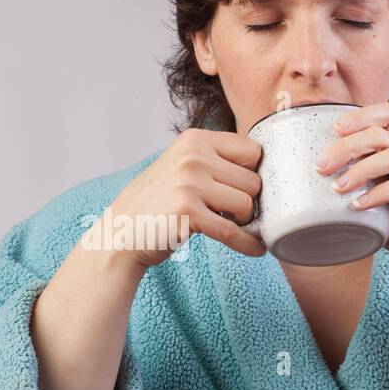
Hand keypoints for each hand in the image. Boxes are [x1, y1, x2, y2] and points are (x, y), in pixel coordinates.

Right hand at [100, 128, 266, 270]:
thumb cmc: (158, 203)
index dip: (255, 173)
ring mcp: (189, 183)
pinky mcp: (188, 213)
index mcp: (195, 140)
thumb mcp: (182, 166)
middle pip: (253, 180)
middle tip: (236, 215)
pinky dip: (248, 244)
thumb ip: (215, 161)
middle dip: (249, 202)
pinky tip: (254, 249)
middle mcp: (193, 156)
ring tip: (231, 226)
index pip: (252, 150)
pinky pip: (233, 232)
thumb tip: (266, 173)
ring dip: (245, 222)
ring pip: (246, 205)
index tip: (247, 190)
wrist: (121, 232)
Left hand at [314, 102, 388, 285]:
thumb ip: (356, 195)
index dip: (360, 116)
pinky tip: (359, 207)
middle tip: (322, 167)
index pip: (386, 114)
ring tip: (337, 188)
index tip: (332, 130)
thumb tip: (314, 195)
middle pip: (381, 133)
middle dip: (347, 146)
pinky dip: (379, 193)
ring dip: (360, 170)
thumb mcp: (377, 209)